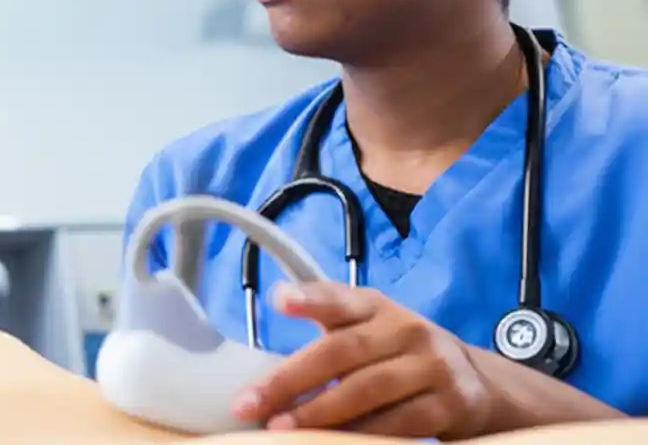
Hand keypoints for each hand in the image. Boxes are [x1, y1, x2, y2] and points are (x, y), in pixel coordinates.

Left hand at [230, 281, 494, 438]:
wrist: (477, 383)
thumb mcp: (367, 327)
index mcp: (376, 306)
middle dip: (291, 379)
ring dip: (321, 412)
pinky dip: (363, 432)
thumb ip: (324, 322)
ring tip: (281, 427)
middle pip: (342, 351)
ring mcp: (432, 365)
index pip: (339, 298)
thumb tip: (273, 320)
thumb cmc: (398, 354)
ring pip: (369, 389)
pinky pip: (400, 422)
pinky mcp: (451, 404)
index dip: (310, 298)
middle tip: (251, 402)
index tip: (279, 301)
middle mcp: (406, 329)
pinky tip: (332, 442)